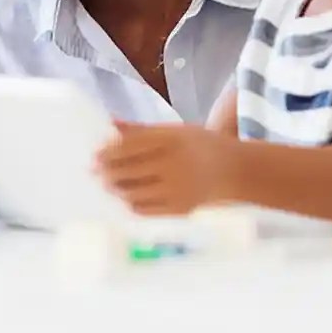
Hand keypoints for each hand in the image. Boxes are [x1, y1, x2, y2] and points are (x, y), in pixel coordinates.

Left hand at [95, 121, 230, 214]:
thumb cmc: (201, 146)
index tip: (95, 154)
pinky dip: (131, 203)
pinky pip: (145, 210)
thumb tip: (110, 123)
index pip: (129, 146)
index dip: (108, 151)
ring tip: (108, 184)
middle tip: (95, 171)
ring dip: (116, 189)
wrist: (236, 171)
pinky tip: (127, 197)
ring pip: (132, 193)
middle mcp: (173, 163)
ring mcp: (177, 188)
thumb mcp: (176, 130)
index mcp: (172, 138)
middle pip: (127, 170)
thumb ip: (142, 130)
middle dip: (106, 172)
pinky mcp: (179, 209)